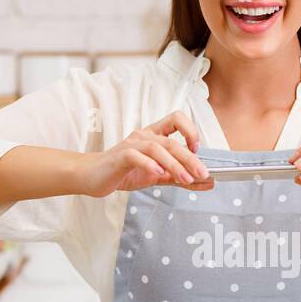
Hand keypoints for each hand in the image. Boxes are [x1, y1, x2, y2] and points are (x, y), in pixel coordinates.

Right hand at [81, 112, 213, 196]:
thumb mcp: (157, 176)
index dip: (191, 131)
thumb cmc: (124, 172)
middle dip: (190, 157)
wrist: (92, 177)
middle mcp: (144, 136)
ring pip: (157, 148)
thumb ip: (180, 178)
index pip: (176, 119)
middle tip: (203, 173)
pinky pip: (137, 156)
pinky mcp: (120, 156)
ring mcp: (131, 145)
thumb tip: (208, 182)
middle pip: (172, 141)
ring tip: (186, 179)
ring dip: (175, 164)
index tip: (197, 150)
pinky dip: (150, 164)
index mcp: (153, 136)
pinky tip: (158, 173)